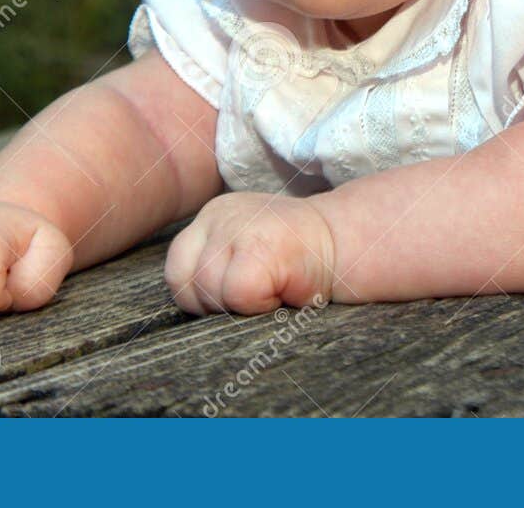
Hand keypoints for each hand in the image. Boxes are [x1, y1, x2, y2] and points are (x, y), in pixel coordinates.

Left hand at [164, 191, 336, 314]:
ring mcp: (236, 226)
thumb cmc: (298, 261)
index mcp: (210, 218)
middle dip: (217, 304)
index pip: (176, 271)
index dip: (201, 295)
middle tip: (257, 293)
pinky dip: (259, 304)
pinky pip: (237, 293)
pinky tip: (281, 289)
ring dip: (240, 305)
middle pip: (184, 283)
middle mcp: (217, 215)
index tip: (237, 293)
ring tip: (272, 288)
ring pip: (208, 290)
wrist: (348, 242)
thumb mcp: (245, 253)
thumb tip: (190, 307)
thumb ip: (213, 267)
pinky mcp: (258, 245)